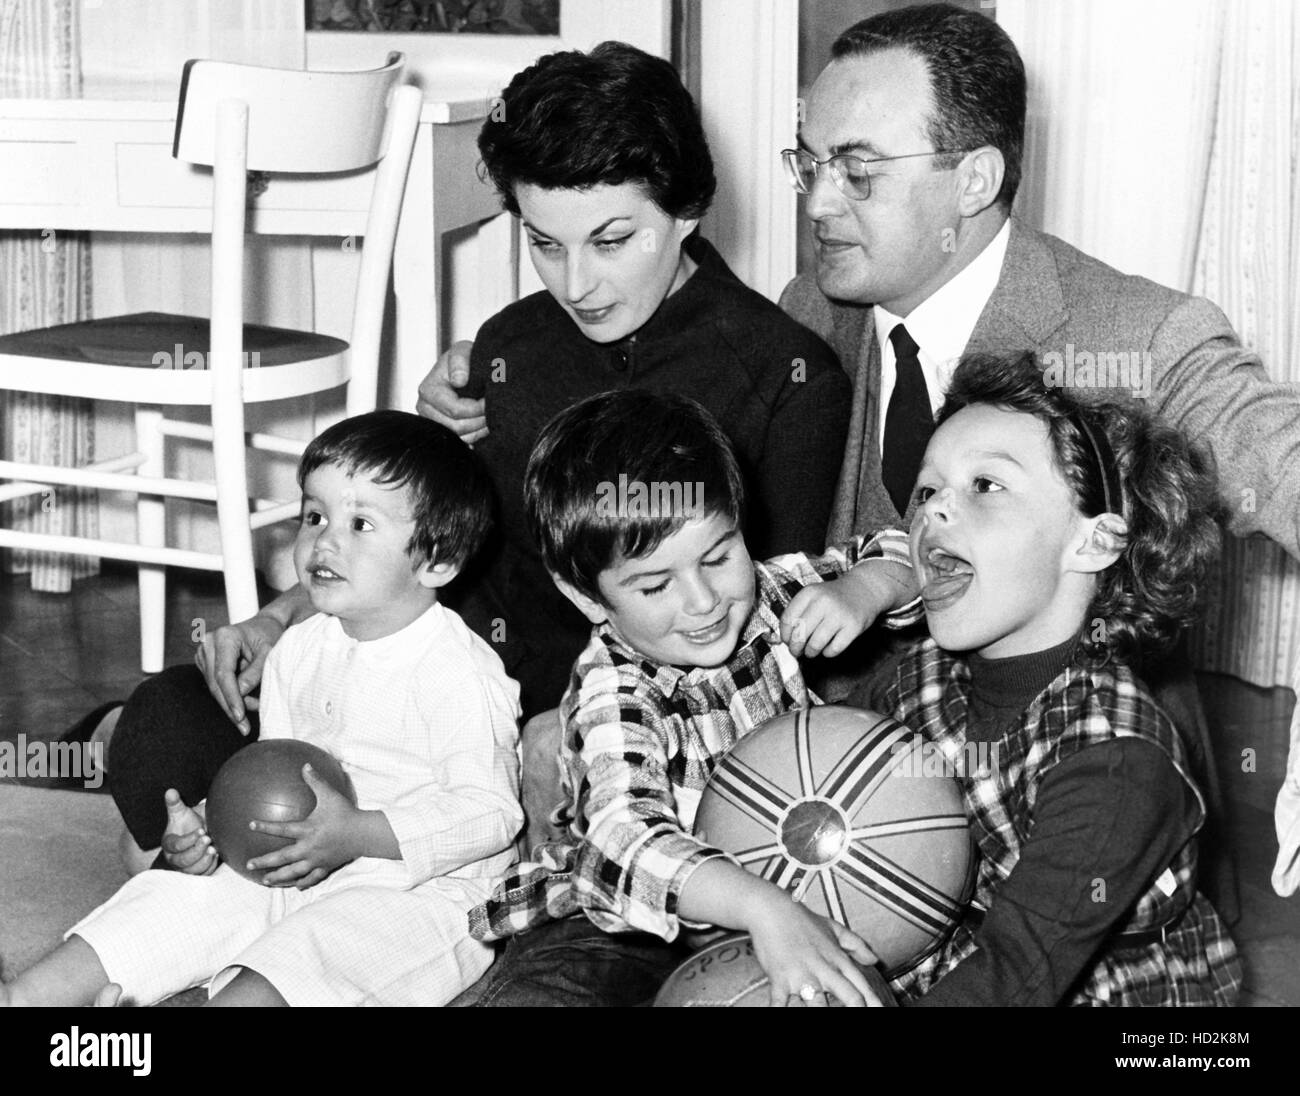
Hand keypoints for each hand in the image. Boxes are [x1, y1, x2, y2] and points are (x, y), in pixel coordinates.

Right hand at [160, 788, 217, 874]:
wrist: (197, 832)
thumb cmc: (187, 823)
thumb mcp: (180, 812)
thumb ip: (175, 804)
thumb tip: (170, 791)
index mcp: (168, 844)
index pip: (174, 846)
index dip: (188, 840)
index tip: (201, 830)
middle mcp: (174, 859)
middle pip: (182, 861)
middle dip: (196, 851)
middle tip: (208, 840)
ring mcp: (184, 867)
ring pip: (192, 871)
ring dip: (204, 861)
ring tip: (214, 849)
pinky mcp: (195, 873)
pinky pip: (202, 875)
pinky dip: (209, 867)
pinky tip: (216, 856)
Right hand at [195, 614, 283, 734]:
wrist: (264, 625)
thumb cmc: (270, 636)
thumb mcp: (270, 651)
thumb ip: (256, 671)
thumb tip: (242, 693)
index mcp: (224, 636)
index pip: (224, 674)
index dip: (231, 697)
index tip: (240, 716)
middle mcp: (209, 643)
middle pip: (216, 683)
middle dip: (231, 706)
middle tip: (244, 728)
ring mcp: (204, 652)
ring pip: (214, 687)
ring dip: (232, 702)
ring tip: (254, 710)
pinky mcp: (205, 661)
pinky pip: (216, 684)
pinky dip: (230, 695)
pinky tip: (246, 701)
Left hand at [246, 765, 361, 888]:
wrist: (364, 833)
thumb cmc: (346, 813)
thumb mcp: (330, 795)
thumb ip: (316, 781)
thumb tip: (305, 765)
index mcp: (308, 830)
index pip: (282, 829)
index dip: (265, 826)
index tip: (251, 825)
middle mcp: (309, 848)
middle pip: (282, 858)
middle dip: (264, 862)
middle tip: (249, 865)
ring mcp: (317, 860)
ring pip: (293, 873)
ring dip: (278, 877)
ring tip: (266, 881)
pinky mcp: (326, 867)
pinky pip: (311, 878)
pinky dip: (302, 883)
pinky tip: (295, 886)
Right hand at [415, 339, 486, 442]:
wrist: (465, 370)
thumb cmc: (464, 360)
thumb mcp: (462, 351)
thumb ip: (460, 360)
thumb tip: (459, 380)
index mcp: (428, 390)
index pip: (455, 410)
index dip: (476, 408)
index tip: (489, 399)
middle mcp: (426, 409)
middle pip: (457, 427)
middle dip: (480, 420)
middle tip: (493, 409)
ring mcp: (434, 423)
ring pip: (461, 437)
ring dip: (480, 428)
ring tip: (490, 414)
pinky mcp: (444, 432)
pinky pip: (463, 442)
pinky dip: (477, 434)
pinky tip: (484, 422)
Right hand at [747, 890, 882, 1006]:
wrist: (771, 910)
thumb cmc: (800, 919)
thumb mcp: (833, 927)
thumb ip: (855, 944)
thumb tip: (873, 959)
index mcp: (837, 959)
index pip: (862, 986)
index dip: (873, 1003)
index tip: (880, 1011)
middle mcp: (823, 969)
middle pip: (850, 997)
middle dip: (857, 1010)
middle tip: (863, 1022)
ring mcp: (802, 976)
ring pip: (818, 1005)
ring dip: (820, 1011)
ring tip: (820, 1014)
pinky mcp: (780, 979)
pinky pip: (780, 1003)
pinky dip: (778, 1010)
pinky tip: (778, 1013)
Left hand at [780, 564, 892, 657]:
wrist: (864, 589)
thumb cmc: (834, 597)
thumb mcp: (814, 595)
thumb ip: (799, 612)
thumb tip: (785, 640)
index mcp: (809, 593)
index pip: (787, 620)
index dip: (785, 635)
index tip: (787, 641)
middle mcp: (823, 602)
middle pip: (800, 634)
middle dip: (795, 648)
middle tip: (797, 651)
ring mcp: (839, 615)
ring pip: (815, 645)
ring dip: (810, 652)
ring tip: (811, 651)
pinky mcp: (853, 627)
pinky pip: (833, 649)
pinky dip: (828, 653)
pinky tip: (828, 648)